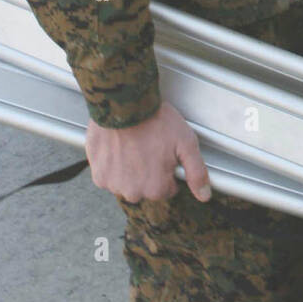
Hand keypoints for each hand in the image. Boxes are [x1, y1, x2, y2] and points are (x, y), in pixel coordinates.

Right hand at [85, 100, 210, 203]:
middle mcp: (133, 193)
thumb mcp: (186, 143)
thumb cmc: (155, 121)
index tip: (164, 153)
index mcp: (156, 189)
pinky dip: (112, 165)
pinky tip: (118, 148)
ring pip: (126, 183)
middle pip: (145, 188)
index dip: (168, 169)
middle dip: (148, 172)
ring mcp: (113, 185)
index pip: (167, 189)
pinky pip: (108, 176)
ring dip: (129, 169)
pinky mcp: (98, 175)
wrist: (124, 105)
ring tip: (133, 145)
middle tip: (149, 147)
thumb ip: (196, 172)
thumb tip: (204, 196)